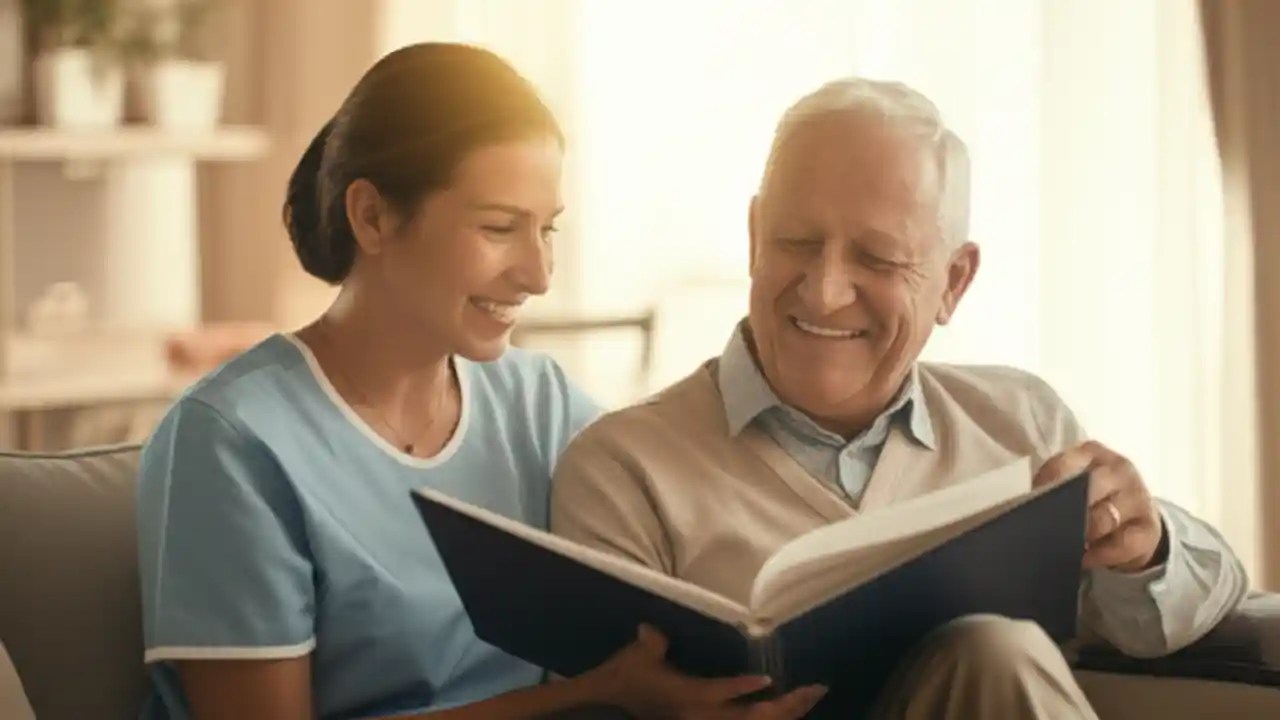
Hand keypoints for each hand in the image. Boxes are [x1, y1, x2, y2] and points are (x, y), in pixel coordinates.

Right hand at [580, 625, 826, 718]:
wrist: (608, 704)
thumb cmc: (625, 677)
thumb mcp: (638, 656)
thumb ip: (652, 643)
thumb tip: (653, 630)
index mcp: (688, 697)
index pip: (720, 693)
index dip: (742, 687)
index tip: (767, 679)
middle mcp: (702, 716)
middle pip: (751, 718)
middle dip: (786, 706)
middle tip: (813, 690)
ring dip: (781, 715)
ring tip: (807, 700)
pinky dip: (763, 719)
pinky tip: (780, 711)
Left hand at [1034, 440, 1164, 572]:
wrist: (1135, 522)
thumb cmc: (1093, 499)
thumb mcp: (1074, 486)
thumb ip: (1053, 487)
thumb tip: (1024, 505)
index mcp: (1093, 454)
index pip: (1064, 464)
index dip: (1046, 485)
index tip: (1033, 504)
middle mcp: (1120, 469)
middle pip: (1089, 488)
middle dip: (1067, 510)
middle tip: (1049, 528)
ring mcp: (1139, 497)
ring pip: (1105, 518)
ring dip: (1082, 535)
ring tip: (1065, 545)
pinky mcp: (1150, 529)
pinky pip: (1122, 544)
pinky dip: (1100, 554)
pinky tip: (1084, 559)